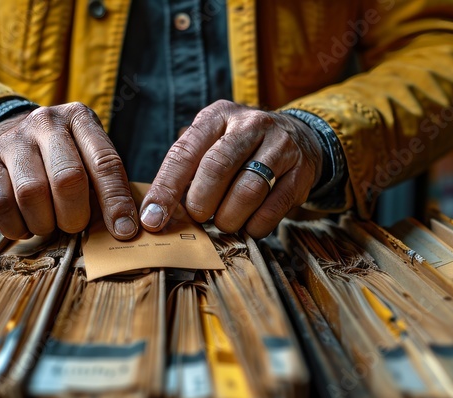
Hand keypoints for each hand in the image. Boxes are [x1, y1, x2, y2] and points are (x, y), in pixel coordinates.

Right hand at [0, 102, 137, 240]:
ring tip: (48, 223)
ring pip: (32, 194)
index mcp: (79, 118)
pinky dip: (16, 226)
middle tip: (74, 225)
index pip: (105, 163)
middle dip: (75, 215)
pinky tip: (25, 224)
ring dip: (44, 223)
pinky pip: (0, 205)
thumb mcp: (87, 154)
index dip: (116, 201)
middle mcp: (45, 122)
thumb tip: (121, 227)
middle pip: (67, 178)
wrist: (9, 133)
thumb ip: (104, 184)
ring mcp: (13, 141)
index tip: (123, 230)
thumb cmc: (60, 154)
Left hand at [140, 100, 322, 237]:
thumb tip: (157, 212)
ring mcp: (280, 145)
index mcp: (217, 115)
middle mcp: (250, 124)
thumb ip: (187, 171)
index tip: (152, 218)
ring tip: (223, 223)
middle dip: (201, 203)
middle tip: (198, 218)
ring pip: (247, 190)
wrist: (299, 138)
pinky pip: (273, 208)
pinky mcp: (301, 171)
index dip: (166, 189)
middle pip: (217, 168)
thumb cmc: (240, 148)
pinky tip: (248, 226)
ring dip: (229, 217)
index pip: (184, 152)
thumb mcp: (212, 143)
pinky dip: (255, 226)